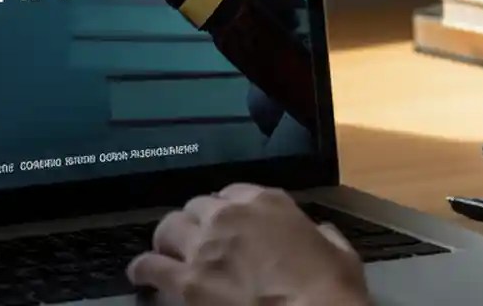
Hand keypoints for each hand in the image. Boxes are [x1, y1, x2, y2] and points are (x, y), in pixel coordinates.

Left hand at [128, 183, 370, 305]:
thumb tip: (321, 232)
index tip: (226, 224)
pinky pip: (150, 266)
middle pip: (197, 207)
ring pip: (169, 228)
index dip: (227, 210)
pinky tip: (140, 275)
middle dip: (196, 224)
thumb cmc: (333, 290)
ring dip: (168, 241)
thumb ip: (323, 236)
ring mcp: (204, 246)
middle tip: (197, 243)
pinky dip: (143, 269)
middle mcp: (229, 215)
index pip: (233, 193)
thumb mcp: (341, 254)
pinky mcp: (187, 280)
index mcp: (267, 202)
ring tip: (167, 254)